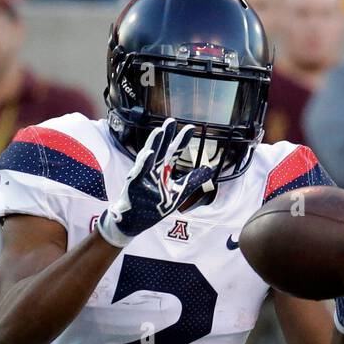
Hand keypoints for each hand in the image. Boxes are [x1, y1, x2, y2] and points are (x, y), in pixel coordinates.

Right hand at [97, 118, 215, 247]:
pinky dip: (144, 163)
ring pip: (147, 157)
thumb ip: (193, 180)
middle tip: (171, 121)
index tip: (192, 128)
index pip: (174, 152)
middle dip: (166, 136)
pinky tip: (149, 154)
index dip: (182, 140)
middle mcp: (152, 170)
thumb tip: (210, 168)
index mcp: (163, 170)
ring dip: (153, 144)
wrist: (135, 222)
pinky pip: (138, 173)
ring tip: (159, 131)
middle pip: (160, 150)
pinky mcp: (133, 185)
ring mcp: (142, 176)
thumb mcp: (179, 193)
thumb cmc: (154, 207)